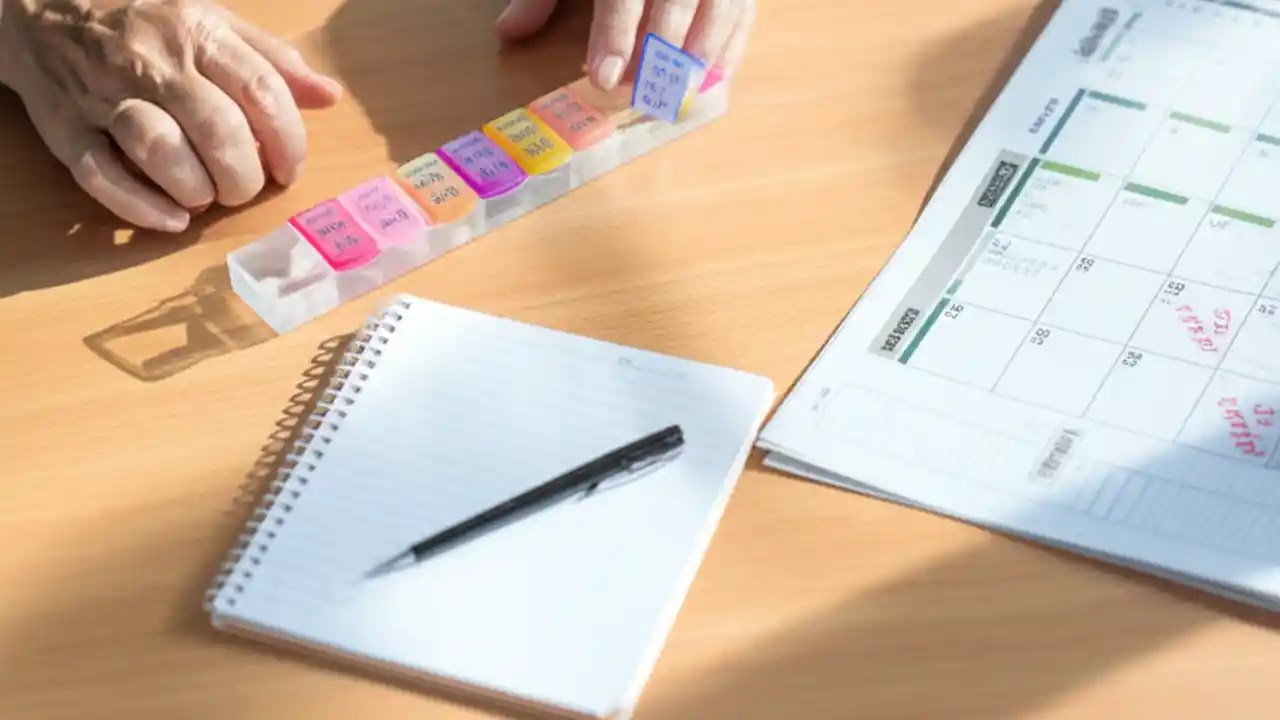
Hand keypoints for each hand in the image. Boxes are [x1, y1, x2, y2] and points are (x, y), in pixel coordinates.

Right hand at [0, 0, 342, 231]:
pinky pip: (101, 176)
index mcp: (197, 34)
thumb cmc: (146, 24)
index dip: (289, 141)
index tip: (289, 168)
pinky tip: (172, 220)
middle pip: (217, 129)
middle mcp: (153, 63)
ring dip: (197, 190)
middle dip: (245, 176)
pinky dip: (142, 207)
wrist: (41, 7)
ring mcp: (104, 95)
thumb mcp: (212, 22)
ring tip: (207, 198)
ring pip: (160, 151)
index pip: (261, 91)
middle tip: (247, 188)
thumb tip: (329, 96)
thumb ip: (272, 60)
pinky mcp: (65, 128)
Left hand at [496, 0, 754, 90]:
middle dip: (661, 51)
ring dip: (704, 51)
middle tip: (644, 94)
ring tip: (681, 89)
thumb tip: (509, 32)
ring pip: (721, 5)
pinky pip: (745, 11)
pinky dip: (733, 45)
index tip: (603, 76)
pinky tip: (713, 77)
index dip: (614, 34)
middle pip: (678, 0)